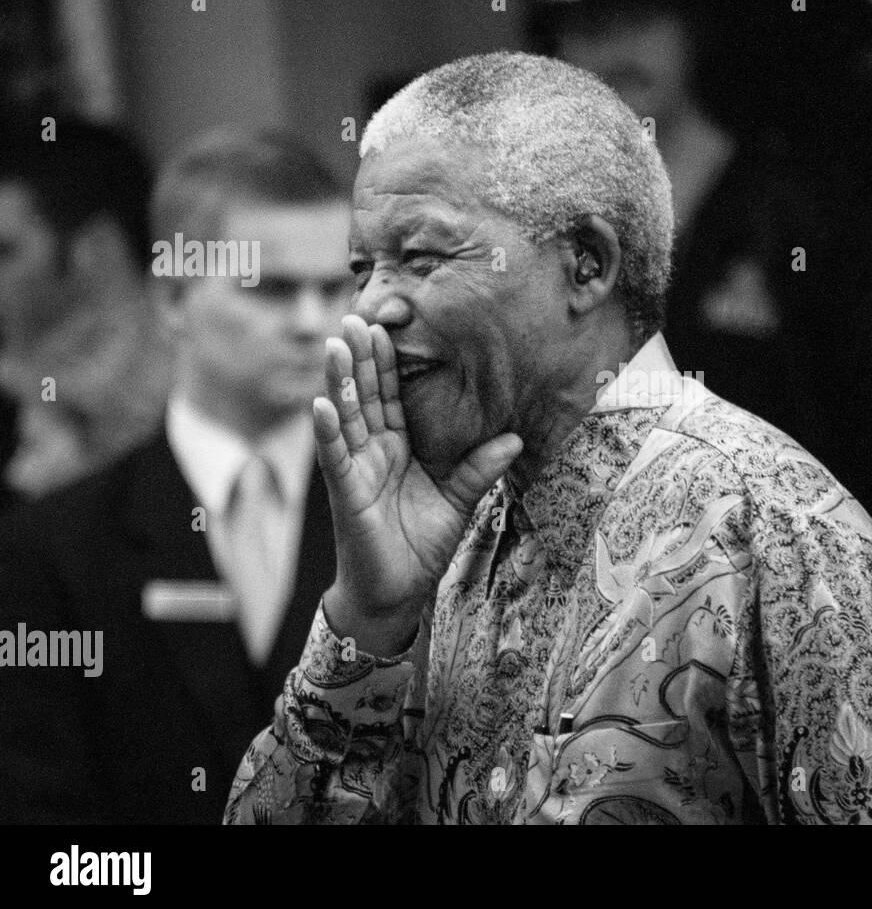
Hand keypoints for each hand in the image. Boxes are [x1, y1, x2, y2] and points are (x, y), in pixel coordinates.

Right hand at [315, 314, 520, 653]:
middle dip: (360, 358)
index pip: (392, 398)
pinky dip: (327, 432)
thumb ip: (481, 468)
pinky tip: (319, 405)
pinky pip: (335, 458)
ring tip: (334, 344)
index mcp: (398, 448)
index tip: (388, 325)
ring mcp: (356, 470)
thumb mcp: (459, 501)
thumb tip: (516, 437)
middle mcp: (373, 453)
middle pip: (365, 397)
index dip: (388, 364)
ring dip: (339, 382)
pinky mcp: (346, 494)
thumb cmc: (419, 546)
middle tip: (355, 315)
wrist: (396, 593)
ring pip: (345, 417)